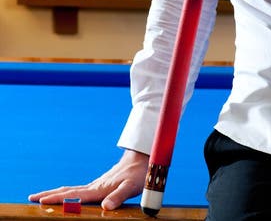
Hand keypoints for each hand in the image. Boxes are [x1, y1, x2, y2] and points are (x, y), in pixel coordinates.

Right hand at [28, 149, 148, 210]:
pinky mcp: (100, 186)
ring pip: (71, 190)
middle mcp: (94, 187)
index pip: (73, 195)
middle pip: (67, 191)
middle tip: (32, 198)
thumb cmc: (137, 175)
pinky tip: (65, 197)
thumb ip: (118, 197)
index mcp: (98, 189)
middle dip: (49, 195)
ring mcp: (96, 186)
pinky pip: (78, 191)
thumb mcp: (131, 188)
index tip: (41, 200)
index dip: (57, 199)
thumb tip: (106, 207)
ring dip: (56, 193)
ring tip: (42, 197)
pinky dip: (67, 194)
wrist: (142, 160)